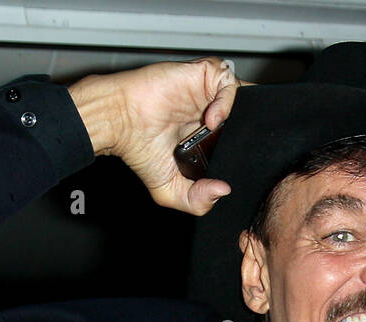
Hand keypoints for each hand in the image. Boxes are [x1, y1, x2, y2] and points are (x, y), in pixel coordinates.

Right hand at [68, 57, 248, 214]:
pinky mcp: (201, 75)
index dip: (247, 148)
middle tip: (235, 147)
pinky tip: (211, 119)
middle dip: (248, 131)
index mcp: (207, 137)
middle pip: (247, 115)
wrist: (118, 123)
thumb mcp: (170, 191)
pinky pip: (228, 82)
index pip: (242, 137)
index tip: (239, 162)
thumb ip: (197, 202)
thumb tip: (223, 191)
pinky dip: (227, 101)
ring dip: (237, 115)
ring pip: (242, 96)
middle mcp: (209, 112)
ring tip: (215, 132)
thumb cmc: (137, 149)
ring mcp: (207, 93)